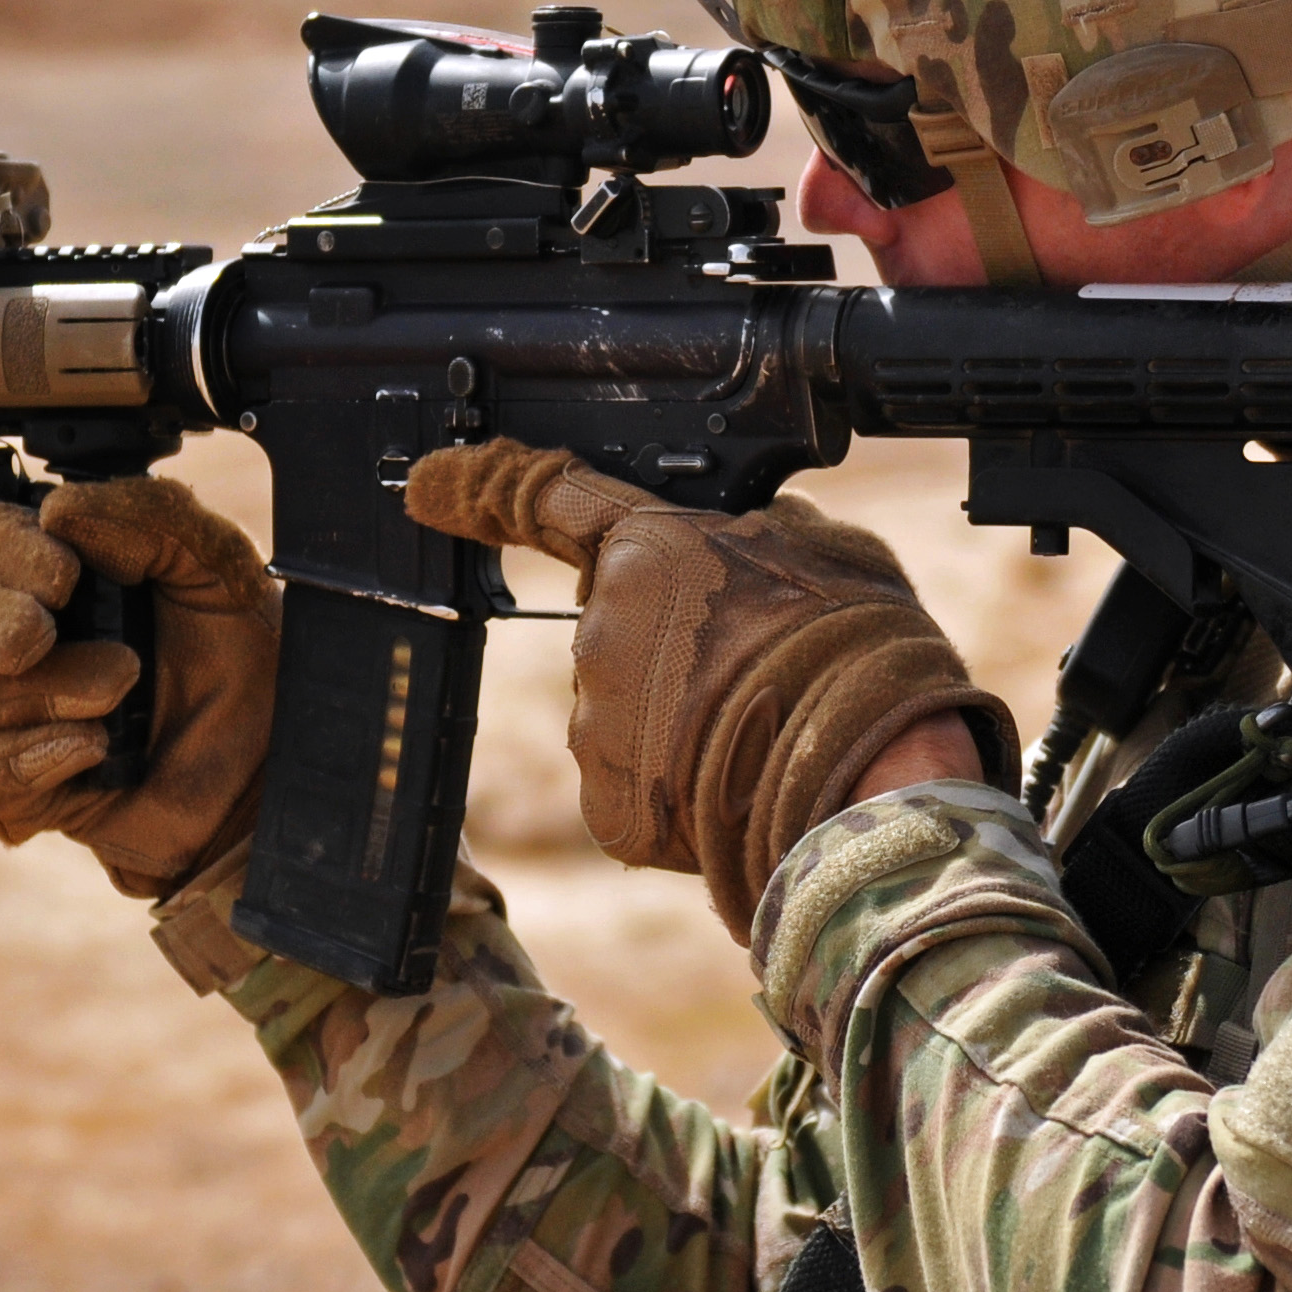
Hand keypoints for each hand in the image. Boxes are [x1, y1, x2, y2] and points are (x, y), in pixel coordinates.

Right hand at [0, 477, 281, 898]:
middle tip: (46, 629)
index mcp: (57, 574)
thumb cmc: (242, 662)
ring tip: (123, 687)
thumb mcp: (220, 567)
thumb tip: (57, 508)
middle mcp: (23, 642)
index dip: (7, 551)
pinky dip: (36, 756)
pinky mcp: (27, 791)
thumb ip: (155, 515)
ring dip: (49, 688)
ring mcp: (18, 719)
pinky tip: (95, 747)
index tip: (65, 572)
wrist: (272, 763)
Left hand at [404, 443, 1016, 935]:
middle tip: (757, 671)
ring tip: (762, 734)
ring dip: (682, 723)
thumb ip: (759, 533)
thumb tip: (749, 535)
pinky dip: (680, 793)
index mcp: (650, 549)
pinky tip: (736, 784)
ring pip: (629, 716)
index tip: (427, 484)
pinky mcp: (608, 807)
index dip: (481, 485)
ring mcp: (598, 725)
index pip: (545, 500)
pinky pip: (637, 790)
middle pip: (621, 631)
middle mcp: (602, 631)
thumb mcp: (826, 546)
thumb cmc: (856, 649)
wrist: (865, 771)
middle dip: (676, 648)